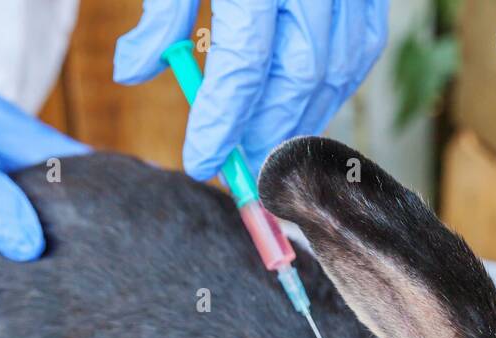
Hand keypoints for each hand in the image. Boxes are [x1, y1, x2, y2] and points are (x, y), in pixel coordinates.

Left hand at [114, 0, 388, 178]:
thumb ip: (163, 13)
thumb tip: (134, 73)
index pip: (242, 65)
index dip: (221, 122)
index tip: (200, 158)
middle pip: (296, 77)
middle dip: (265, 131)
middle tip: (236, 164)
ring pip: (336, 68)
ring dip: (302, 116)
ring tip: (267, 144)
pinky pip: (361, 46)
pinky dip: (334, 84)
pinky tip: (305, 103)